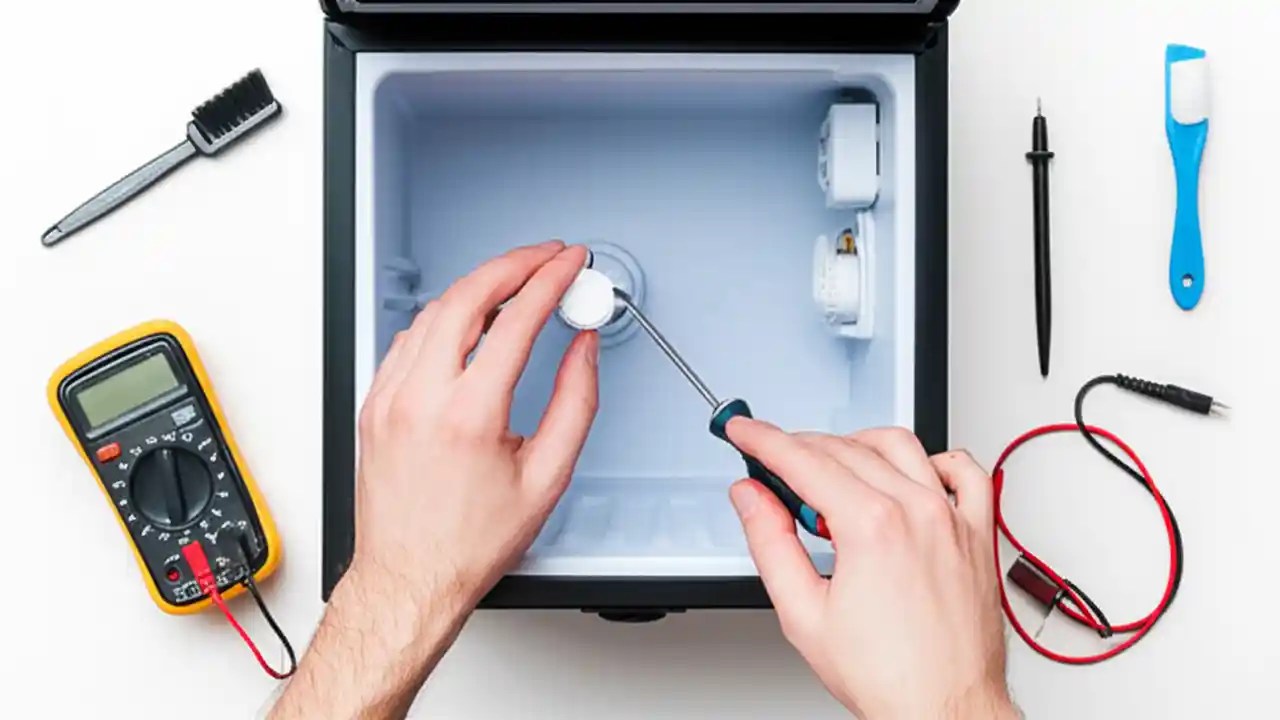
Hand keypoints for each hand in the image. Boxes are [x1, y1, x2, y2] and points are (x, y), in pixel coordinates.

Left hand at [270, 242, 597, 719]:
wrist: (409, 578)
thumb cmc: (469, 543)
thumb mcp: (546, 477)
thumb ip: (575, 402)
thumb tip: (582, 349)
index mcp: (468, 414)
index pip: (516, 319)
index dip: (550, 279)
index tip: (569, 262)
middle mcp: (420, 397)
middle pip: (467, 296)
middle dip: (513, 263)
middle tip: (545, 255)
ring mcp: (389, 397)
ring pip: (433, 311)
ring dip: (477, 285)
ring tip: (514, 280)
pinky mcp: (374, 405)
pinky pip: (408, 339)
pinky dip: (443, 317)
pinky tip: (466, 319)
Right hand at [726, 421, 1014, 719]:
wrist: (945, 708)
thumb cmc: (889, 676)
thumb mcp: (802, 613)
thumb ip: (770, 543)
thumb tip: (751, 497)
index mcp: (871, 527)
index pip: (804, 461)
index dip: (764, 440)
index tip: (745, 430)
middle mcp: (916, 512)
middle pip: (845, 448)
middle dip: (800, 445)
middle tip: (773, 458)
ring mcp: (952, 519)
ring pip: (900, 446)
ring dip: (857, 443)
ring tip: (832, 464)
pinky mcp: (977, 534)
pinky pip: (963, 472)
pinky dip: (934, 460)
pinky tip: (911, 473)